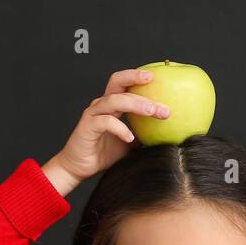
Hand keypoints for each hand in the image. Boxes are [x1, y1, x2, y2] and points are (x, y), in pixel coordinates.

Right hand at [41, 67, 171, 196]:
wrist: (78, 168)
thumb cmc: (103, 154)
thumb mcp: (130, 143)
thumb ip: (144, 134)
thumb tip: (167, 133)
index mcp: (111, 105)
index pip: (124, 83)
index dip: (138, 77)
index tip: (158, 78)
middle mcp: (101, 105)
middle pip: (118, 83)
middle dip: (140, 85)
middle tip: (161, 99)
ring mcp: (93, 114)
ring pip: (114, 100)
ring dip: (135, 104)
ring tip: (152, 111)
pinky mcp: (87, 127)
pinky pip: (106, 122)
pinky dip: (120, 128)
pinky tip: (130, 137)